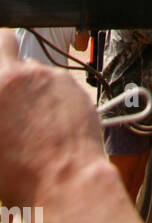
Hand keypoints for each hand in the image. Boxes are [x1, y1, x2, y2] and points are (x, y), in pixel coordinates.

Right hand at [0, 55, 104, 199]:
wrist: (64, 180)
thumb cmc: (20, 175)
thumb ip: (1, 108)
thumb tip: (4, 104)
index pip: (0, 41)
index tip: (1, 75)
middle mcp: (21, 75)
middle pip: (11, 48)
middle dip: (10, 64)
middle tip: (12, 89)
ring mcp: (49, 77)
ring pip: (36, 71)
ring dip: (33, 87)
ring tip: (35, 122)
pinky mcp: (73, 85)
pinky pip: (58, 84)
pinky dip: (55, 97)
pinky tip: (54, 124)